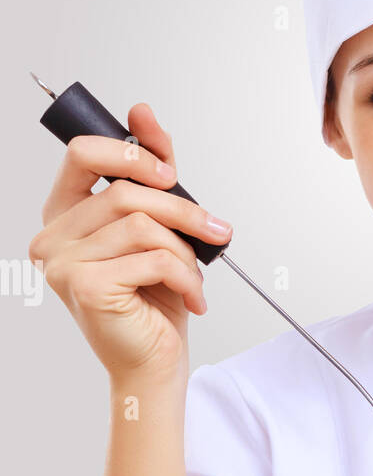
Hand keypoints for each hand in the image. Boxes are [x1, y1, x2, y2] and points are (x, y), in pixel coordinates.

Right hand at [29, 103, 232, 385]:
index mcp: (64, 215)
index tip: (170, 171)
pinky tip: (193, 297)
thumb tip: (142, 112)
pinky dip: (186, 277)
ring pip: (141, 225)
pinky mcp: (85, 287)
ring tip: (198, 277)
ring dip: (186, 251)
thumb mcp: (158, 228)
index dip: (131, 153)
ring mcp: (62, 263)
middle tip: (216, 231)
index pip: (82, 153)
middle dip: (182, 210)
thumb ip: (151, 173)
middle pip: (123, 191)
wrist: (154, 363)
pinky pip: (152, 259)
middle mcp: (52, 237)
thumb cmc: (154, 301)